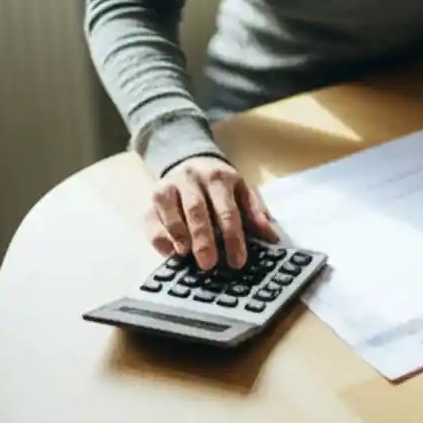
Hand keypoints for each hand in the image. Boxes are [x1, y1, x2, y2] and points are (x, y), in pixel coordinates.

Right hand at [143, 155, 277, 269]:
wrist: (189, 158)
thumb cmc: (219, 184)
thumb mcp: (241, 190)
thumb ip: (254, 213)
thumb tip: (271, 238)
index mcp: (219, 177)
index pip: (228, 211)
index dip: (233, 237)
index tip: (237, 261)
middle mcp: (192, 178)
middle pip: (197, 209)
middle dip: (203, 238)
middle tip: (209, 264)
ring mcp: (169, 185)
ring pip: (170, 209)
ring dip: (178, 233)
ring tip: (186, 255)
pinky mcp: (152, 196)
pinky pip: (151, 216)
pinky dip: (158, 235)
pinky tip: (168, 251)